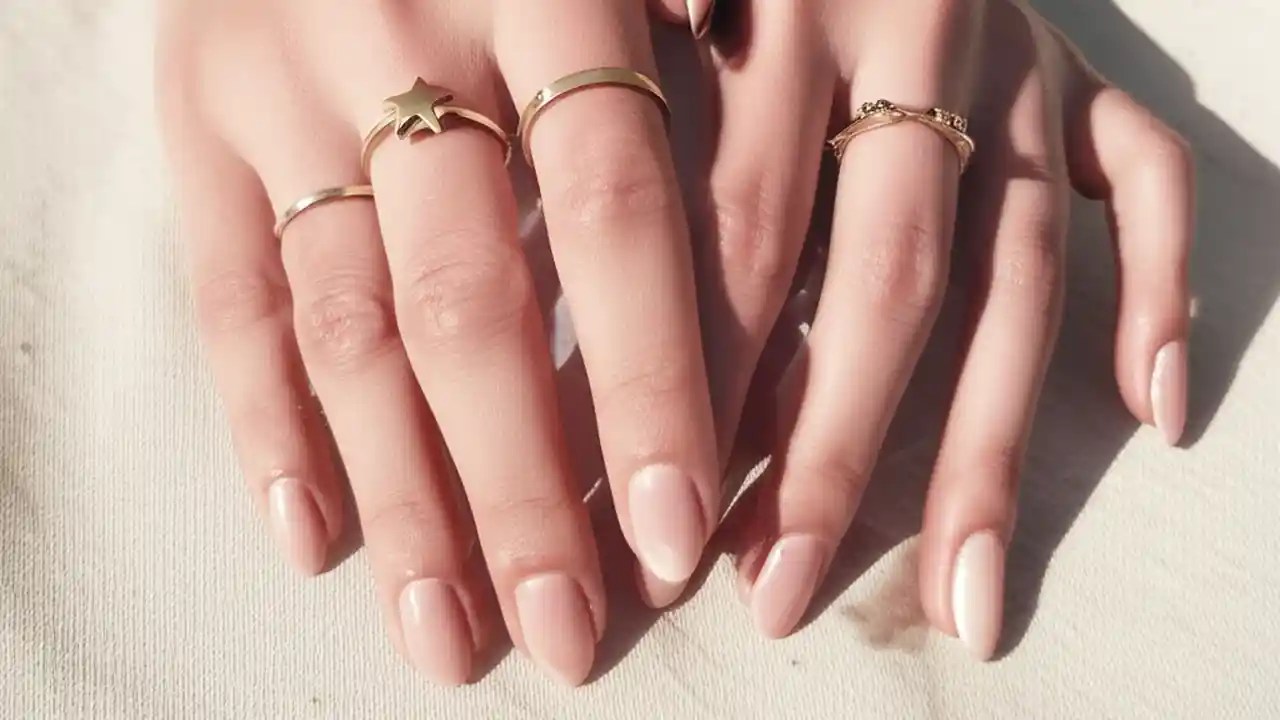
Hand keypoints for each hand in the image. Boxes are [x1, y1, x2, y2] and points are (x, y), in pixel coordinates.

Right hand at [157, 0, 720, 684]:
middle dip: (524, 489)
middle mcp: (408, 29)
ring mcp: (285, 76)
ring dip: (403, 496)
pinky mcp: (194, 110)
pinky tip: (314, 537)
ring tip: (447, 630)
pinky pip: (224, 289)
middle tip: (569, 633)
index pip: (615, 213)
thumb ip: (696, 81)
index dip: (647, 385)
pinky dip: (264, 422)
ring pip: (349, 324)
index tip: (680, 539)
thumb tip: (783, 268)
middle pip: (473, 304)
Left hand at [683, 0, 1192, 656]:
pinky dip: (1156, 285)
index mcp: (770, 13)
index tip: (665, 532)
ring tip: (960, 595)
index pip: (736, 239)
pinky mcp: (1080, 68)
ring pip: (1010, 271)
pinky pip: (1147, 173)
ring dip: (981, 443)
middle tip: (780, 593)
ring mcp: (1009, 57)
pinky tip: (1148, 409)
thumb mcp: (633, 31)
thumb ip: (621, 159)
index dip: (697, 395)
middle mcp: (905, 31)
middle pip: (881, 278)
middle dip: (827, 455)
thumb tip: (569, 365)